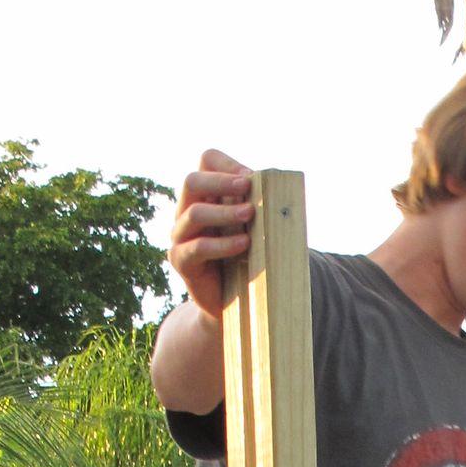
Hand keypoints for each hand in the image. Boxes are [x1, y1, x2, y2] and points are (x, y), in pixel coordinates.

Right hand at [168, 150, 254, 319]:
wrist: (231, 305)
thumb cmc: (246, 261)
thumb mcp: (253, 229)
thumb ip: (259, 208)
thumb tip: (285, 192)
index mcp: (205, 196)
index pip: (207, 162)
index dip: (227, 165)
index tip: (251, 177)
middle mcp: (186, 211)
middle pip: (193, 181)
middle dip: (221, 181)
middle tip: (248, 186)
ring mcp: (180, 236)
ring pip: (194, 213)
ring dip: (225, 212)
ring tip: (250, 214)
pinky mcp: (181, 260)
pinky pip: (197, 247)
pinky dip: (222, 244)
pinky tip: (244, 244)